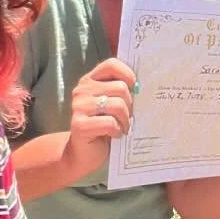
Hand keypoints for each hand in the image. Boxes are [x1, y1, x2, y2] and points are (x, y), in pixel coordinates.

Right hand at [64, 58, 135, 175]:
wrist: (82, 154)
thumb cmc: (102, 127)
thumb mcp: (110, 104)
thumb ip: (120, 92)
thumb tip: (141, 87)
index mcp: (90, 81)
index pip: (111, 65)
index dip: (127, 74)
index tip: (134, 87)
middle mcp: (82, 91)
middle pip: (120, 87)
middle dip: (130, 105)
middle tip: (128, 117)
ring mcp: (79, 107)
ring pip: (117, 105)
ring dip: (125, 120)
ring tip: (123, 127)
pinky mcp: (79, 125)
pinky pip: (109, 123)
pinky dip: (117, 130)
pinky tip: (114, 135)